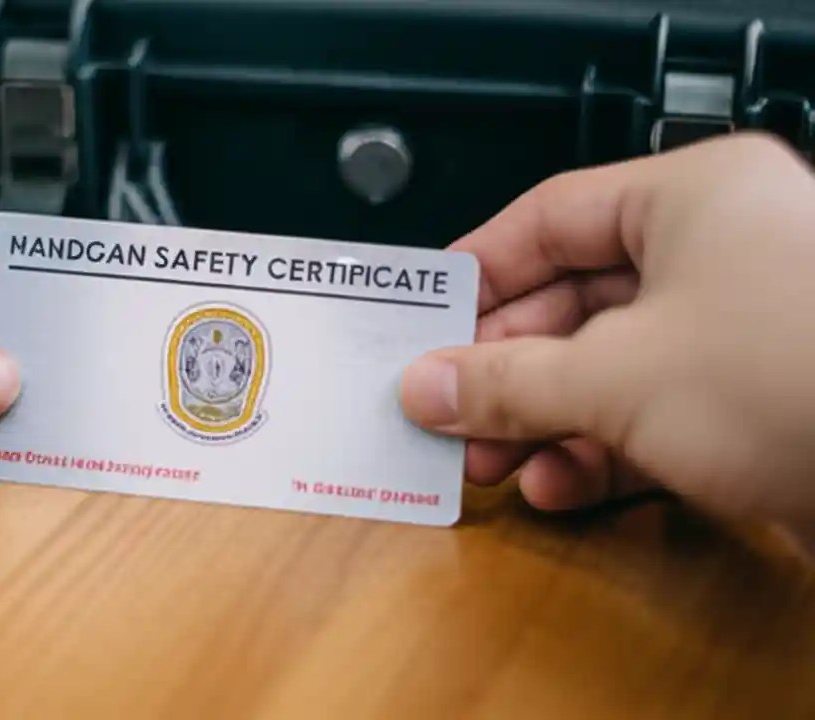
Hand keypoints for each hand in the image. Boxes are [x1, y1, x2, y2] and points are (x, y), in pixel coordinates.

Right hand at [399, 133, 814, 545]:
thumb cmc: (799, 376)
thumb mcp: (616, 374)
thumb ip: (507, 380)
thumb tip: (428, 386)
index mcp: (693, 200)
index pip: (551, 217)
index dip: (478, 271)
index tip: (424, 319)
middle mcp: (720, 254)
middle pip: (573, 302)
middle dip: (503, 369)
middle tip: (443, 409)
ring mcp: (743, 333)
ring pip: (608, 368)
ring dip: (541, 421)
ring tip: (489, 462)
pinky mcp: (758, 405)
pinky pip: (652, 416)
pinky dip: (597, 452)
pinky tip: (558, 486)